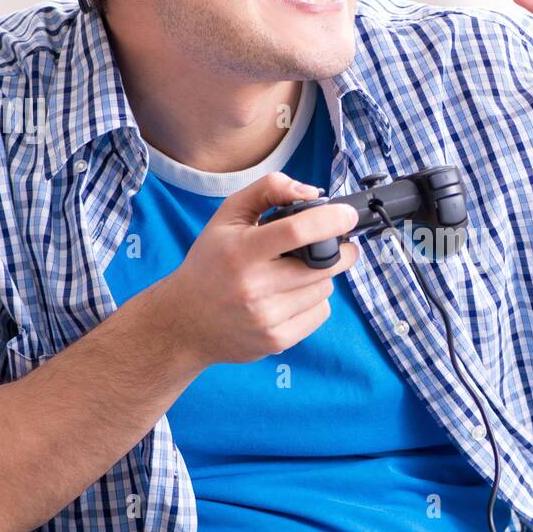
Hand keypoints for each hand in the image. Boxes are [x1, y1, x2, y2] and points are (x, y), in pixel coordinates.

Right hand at [160, 170, 360, 368]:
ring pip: (325, 289)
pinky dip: (314, 301)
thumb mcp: (228, 216)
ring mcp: (267, 318)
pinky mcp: (277, 341)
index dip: (331, 220)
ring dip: (320, 277)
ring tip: (295, 273)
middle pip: (323, 264)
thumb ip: (268, 190)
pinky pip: (320, 313)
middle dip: (338, 250)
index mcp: (241, 251)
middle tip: (336, 243)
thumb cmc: (211, 263)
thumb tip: (312, 192)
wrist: (184, 323)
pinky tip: (291, 296)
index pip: (297, 231)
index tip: (348, 215)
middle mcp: (254, 287)